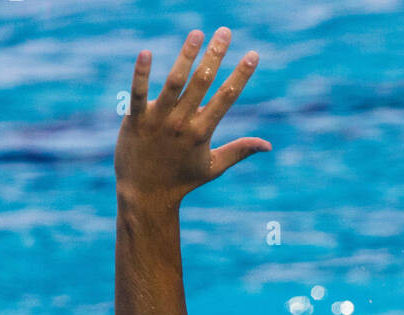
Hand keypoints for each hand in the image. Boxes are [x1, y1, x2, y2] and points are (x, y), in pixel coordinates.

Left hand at [115, 28, 270, 206]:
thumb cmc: (181, 181)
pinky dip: (141, 73)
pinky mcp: (136, 118)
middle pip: (203, 82)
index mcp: (203, 132)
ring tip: (197, 33)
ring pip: (175, 82)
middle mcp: (183, 123)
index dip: (241, 75)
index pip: (227, 97)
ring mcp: (159, 119)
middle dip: (216, 55)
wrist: (146, 194)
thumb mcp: (214, 166)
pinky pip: (138, 92)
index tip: (253, 55)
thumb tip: (267, 146)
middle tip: (225, 31)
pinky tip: (146, 52)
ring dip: (186, 56)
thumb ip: (240, 151)